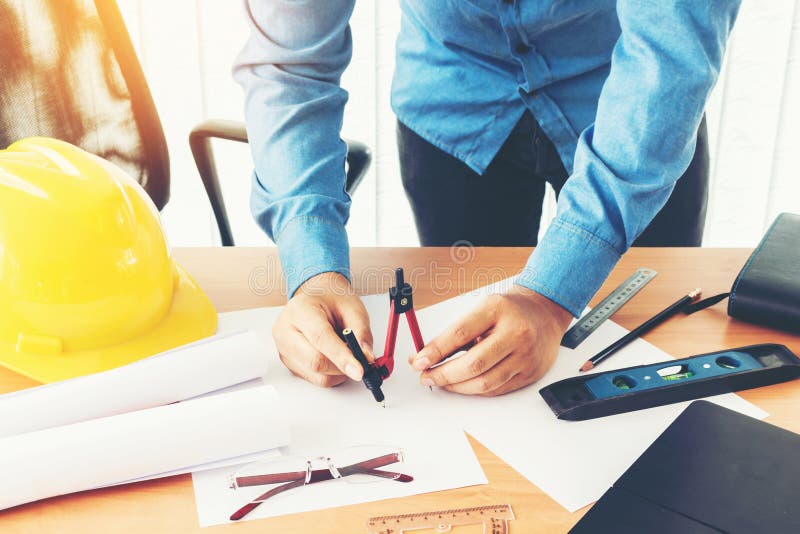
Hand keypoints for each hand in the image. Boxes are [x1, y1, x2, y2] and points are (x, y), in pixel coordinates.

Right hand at [273, 272, 373, 386]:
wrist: (315, 296)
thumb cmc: (331, 300)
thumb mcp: (353, 308)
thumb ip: (361, 332)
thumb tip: (366, 358)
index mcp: (300, 310)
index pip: (320, 338)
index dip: (341, 357)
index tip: (359, 370)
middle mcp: (285, 331)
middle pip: (314, 361)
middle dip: (341, 366)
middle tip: (360, 361)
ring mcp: (284, 349)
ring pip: (316, 375)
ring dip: (338, 371)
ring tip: (345, 352)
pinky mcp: (289, 363)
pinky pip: (314, 378)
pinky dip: (331, 374)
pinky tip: (334, 357)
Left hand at [409, 286, 571, 395]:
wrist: (545, 313)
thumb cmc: (510, 311)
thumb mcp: (482, 309)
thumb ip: (455, 333)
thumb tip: (425, 356)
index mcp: (498, 310)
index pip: (460, 334)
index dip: (436, 351)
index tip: (419, 361)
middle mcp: (515, 333)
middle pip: (473, 364)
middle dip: (444, 375)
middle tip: (427, 376)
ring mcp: (525, 356)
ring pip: (485, 382)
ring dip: (457, 387)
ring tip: (442, 382)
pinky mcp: (529, 373)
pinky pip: (496, 389)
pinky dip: (475, 390)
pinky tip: (463, 385)